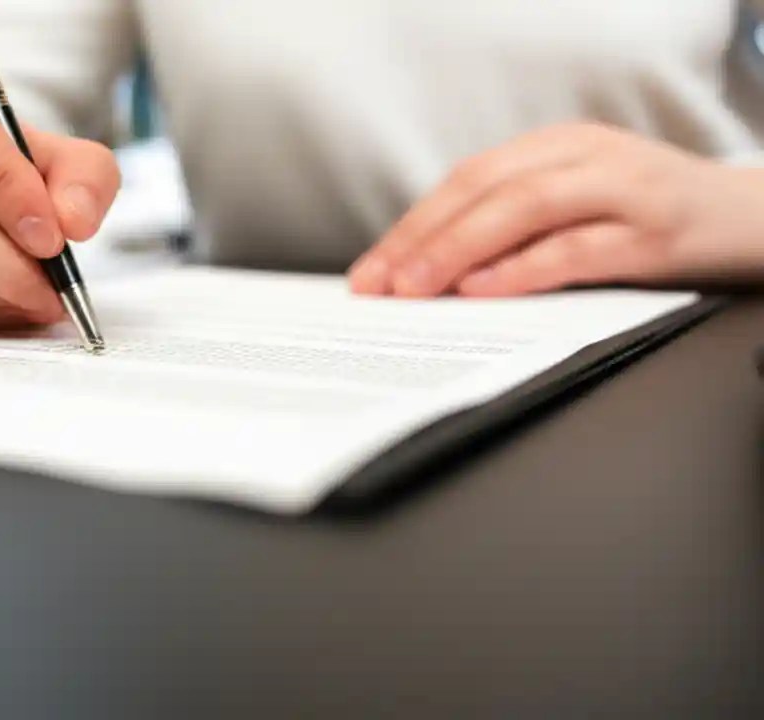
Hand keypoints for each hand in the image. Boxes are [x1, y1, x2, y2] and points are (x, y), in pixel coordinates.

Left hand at [349, 123, 763, 297]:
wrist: (759, 220)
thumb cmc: (654, 218)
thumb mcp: (580, 206)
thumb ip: (517, 225)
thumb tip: (433, 270)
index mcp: (559, 147)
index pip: (466, 180)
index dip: (412, 225)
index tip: (370, 271)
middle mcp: (587, 158)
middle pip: (483, 189)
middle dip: (420, 239)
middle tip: (377, 284)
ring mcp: (623, 191)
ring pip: (523, 209)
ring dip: (458, 250)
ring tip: (414, 287)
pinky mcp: (655, 232)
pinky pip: (577, 248)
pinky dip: (523, 269)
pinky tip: (482, 289)